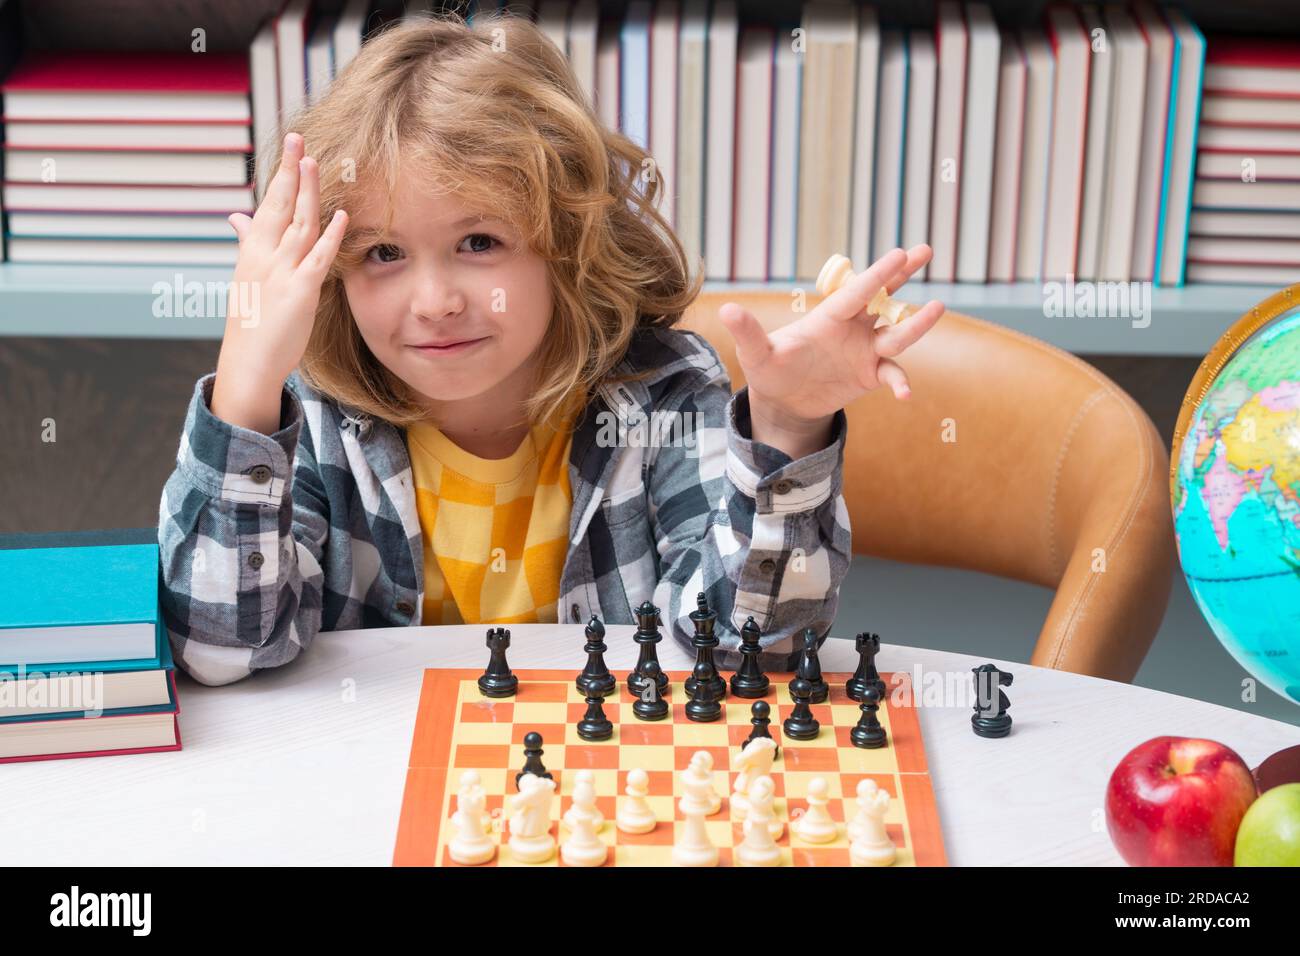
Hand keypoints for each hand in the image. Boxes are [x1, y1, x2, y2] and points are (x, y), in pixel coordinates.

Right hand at [212, 133, 348, 419]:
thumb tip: (237, 216)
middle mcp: (263, 256)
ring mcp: (280, 272)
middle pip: (279, 206)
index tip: (291, 149)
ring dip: (307, 193)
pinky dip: (329, 236)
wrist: (248, 362)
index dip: (281, 176)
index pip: (269, 205)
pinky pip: (317, 259)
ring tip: (315, 163)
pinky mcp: (298, 292)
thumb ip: (247, 243)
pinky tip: (341, 216)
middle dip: (289, 171)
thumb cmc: (251, 322)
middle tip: (297, 139)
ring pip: (298, 224)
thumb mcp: (246, 277)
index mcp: (252, 251)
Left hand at [718, 245, 944, 441]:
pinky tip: (905, 394)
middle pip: (884, 297)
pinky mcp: (871, 374)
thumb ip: (748, 331)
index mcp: (829, 316)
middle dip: (904, 275)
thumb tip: (725, 309)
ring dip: (917, 323)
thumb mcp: (755, 353)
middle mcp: (852, 327)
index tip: (899, 253)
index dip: (877, 275)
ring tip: (938, 307)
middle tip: (927, 249)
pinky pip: (892, 374)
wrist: (784, 400)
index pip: (856, 292)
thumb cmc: (769, 369)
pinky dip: (900, 382)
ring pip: (897, 333)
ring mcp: (865, 349)